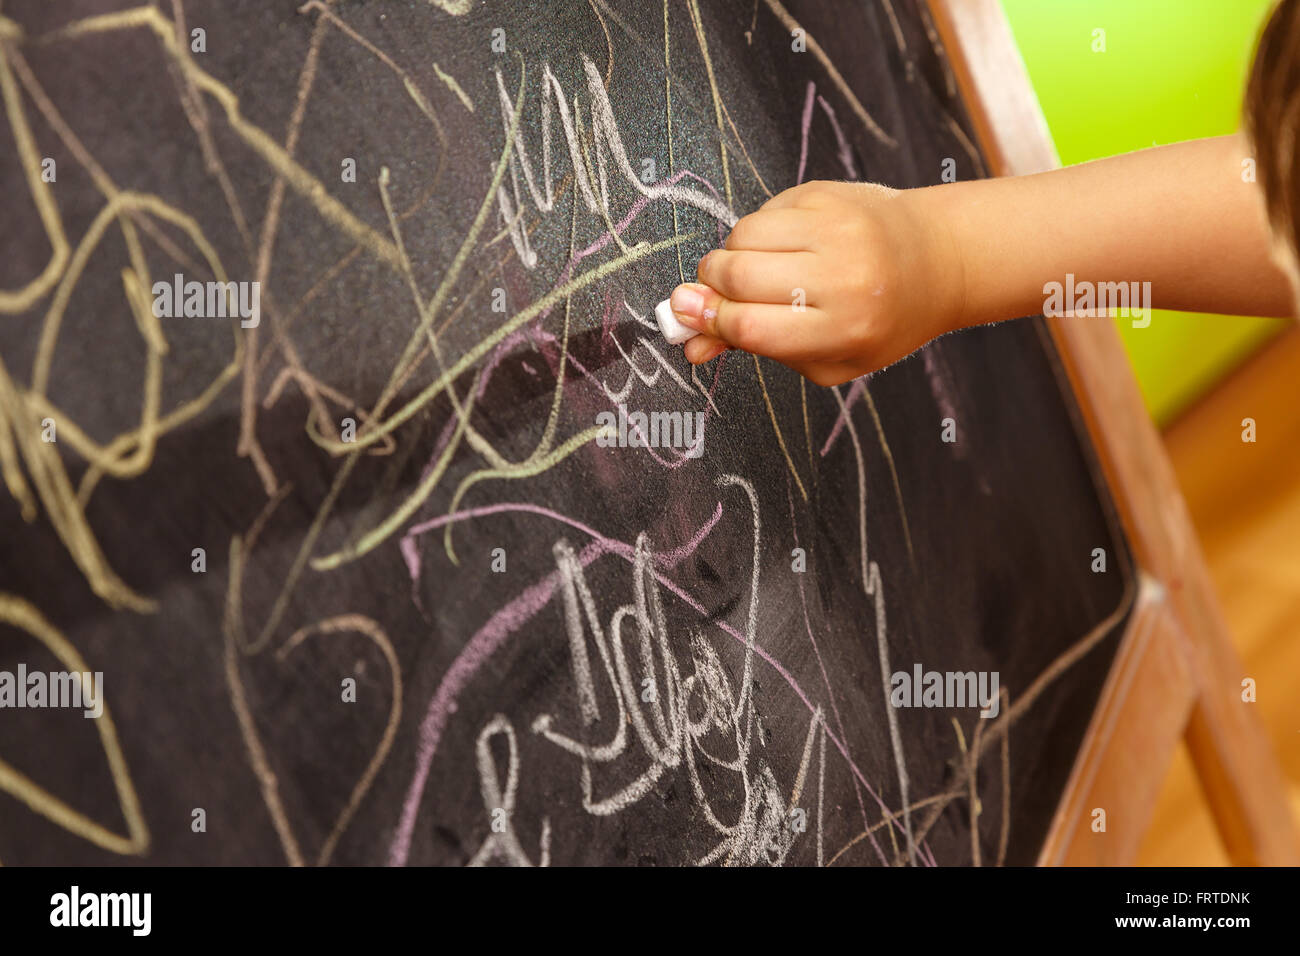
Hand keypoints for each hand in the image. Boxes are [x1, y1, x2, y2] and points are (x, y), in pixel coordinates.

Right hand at [666, 180, 965, 384]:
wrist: (937, 258)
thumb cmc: (880, 320)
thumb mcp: (828, 358)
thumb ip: (761, 353)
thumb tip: (692, 346)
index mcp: (845, 328)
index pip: (752, 327)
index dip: (711, 323)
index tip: (690, 317)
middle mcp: (843, 276)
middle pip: (739, 278)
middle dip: (711, 287)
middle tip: (715, 294)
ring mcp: (836, 228)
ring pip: (742, 237)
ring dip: (731, 256)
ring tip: (757, 270)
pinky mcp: (827, 194)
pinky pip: (762, 212)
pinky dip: (756, 232)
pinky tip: (782, 245)